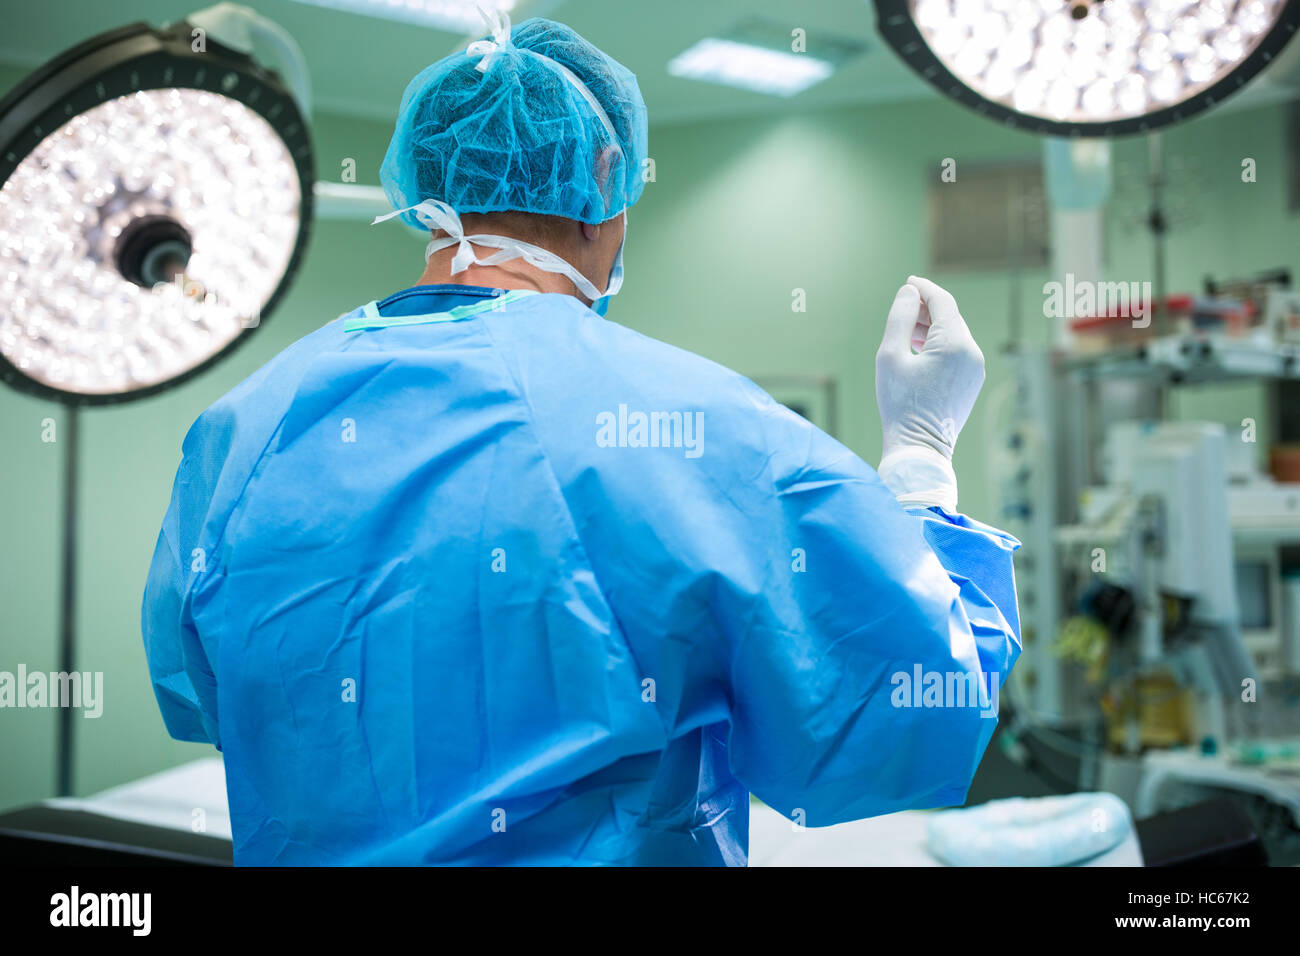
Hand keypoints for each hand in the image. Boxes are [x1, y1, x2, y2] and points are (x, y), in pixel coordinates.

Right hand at [874, 276, 984, 509]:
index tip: (908, 283)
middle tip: (903, 305)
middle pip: (950, 317)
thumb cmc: (900, 404)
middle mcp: (972, 352)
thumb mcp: (890, 355)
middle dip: (927, 308)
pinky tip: (919, 351)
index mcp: (955, 343)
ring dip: (932, 327)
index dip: (924, 288)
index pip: (942, 301)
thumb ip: (900, 318)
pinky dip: (940, 345)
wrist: (920, 448)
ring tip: (907, 330)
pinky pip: (958, 352)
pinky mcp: (973, 382)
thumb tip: (909, 292)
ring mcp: (976, 369)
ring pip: (955, 335)